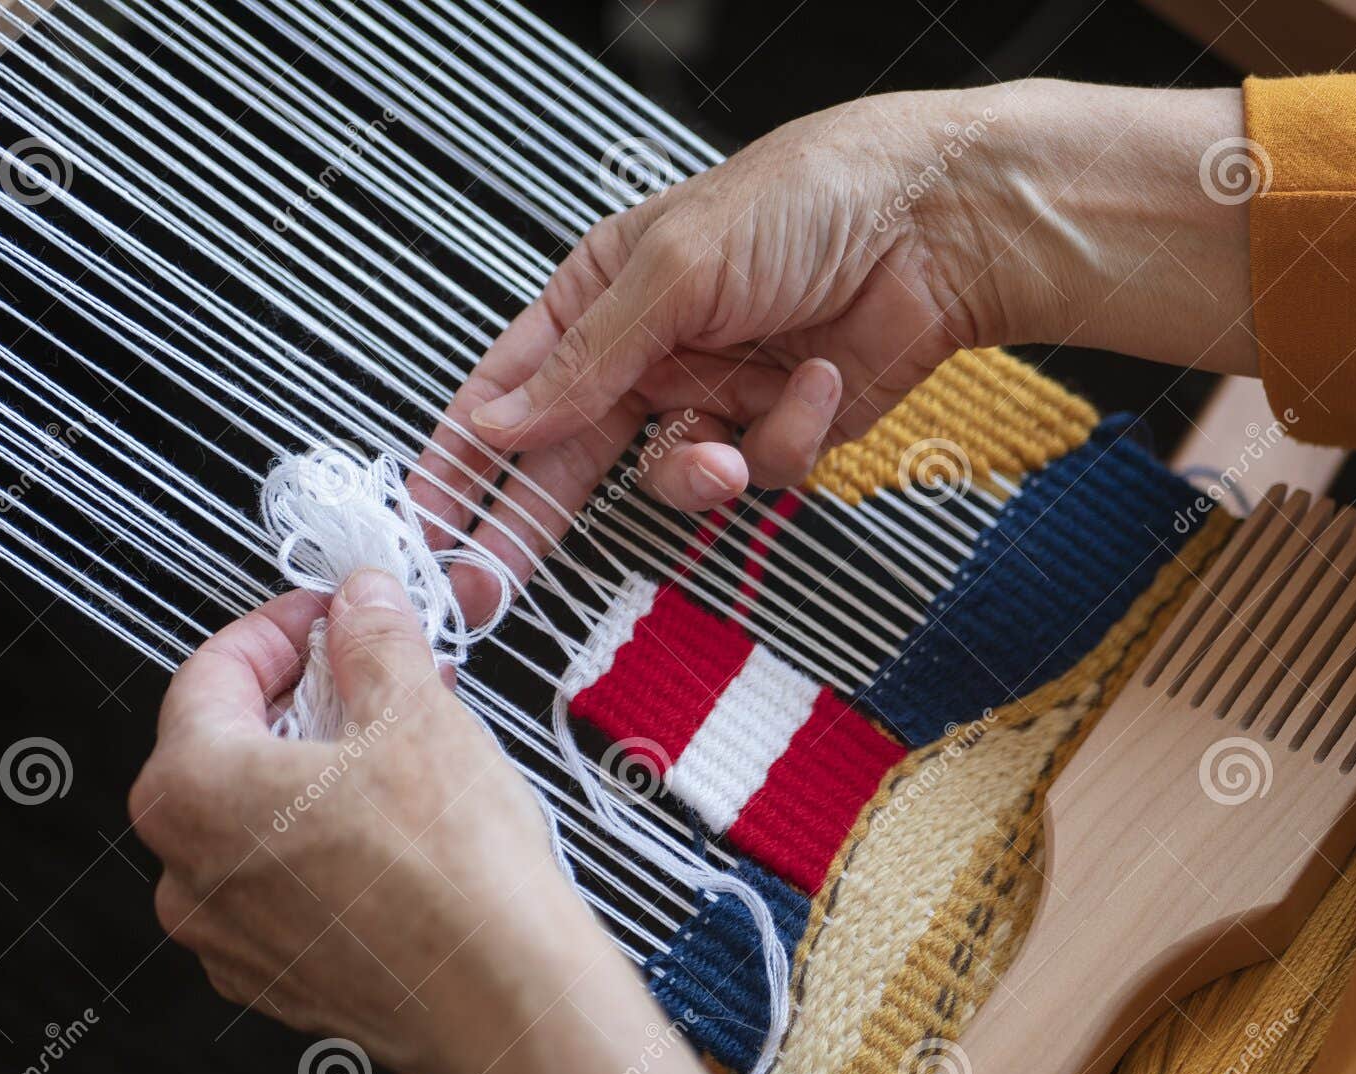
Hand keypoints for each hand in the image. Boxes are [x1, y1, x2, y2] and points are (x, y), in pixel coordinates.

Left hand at [131, 570, 804, 1073]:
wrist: (508, 1001)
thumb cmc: (456, 876)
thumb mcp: (417, 714)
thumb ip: (374, 640)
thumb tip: (361, 603)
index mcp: (193, 790)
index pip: (212, 671)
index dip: (284, 628)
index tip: (332, 614)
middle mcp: (186, 870)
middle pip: (231, 745)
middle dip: (310, 699)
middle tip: (381, 677)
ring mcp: (228, 935)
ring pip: (260, 819)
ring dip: (323, 770)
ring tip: (408, 750)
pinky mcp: (279, 977)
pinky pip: (288, 883)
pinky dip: (331, 842)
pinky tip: (404, 828)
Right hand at [411, 90, 999, 617]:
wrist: (932, 226)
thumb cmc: (800, 204)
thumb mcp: (673, 269)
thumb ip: (586, 360)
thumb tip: (499, 425)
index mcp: (600, 300)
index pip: (510, 391)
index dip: (463, 458)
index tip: (422, 523)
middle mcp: (649, 357)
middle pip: (570, 461)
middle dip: (535, 523)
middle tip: (486, 587)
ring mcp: (713, 398)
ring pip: (670, 484)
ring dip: (698, 474)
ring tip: (727, 448)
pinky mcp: (778, 431)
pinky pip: (759, 471)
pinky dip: (787, 433)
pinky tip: (816, 379)